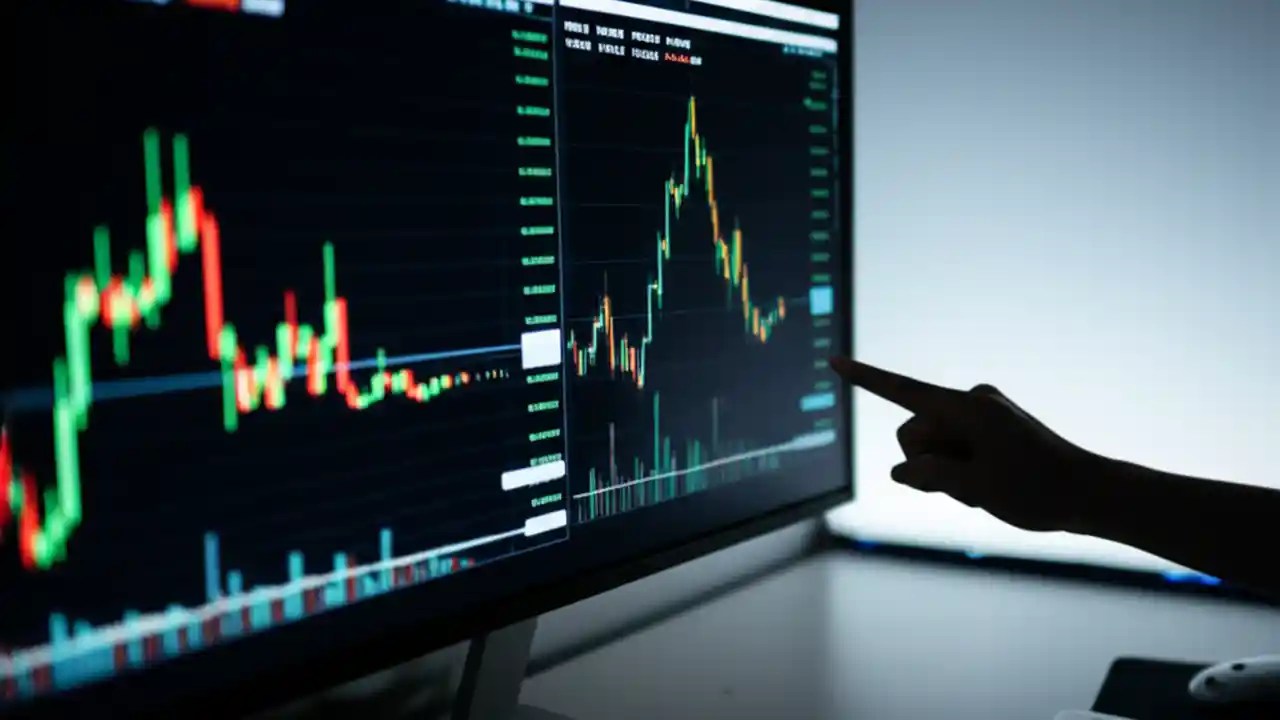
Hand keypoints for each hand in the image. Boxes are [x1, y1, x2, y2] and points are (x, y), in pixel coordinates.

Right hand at [829, 356, 1102, 532]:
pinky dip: (959, 470)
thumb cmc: (1038, 491)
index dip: (865, 378)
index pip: (902, 391)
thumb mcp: (975, 489)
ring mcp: (982, 413)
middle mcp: (972, 401)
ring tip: (984, 491)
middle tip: (969, 488)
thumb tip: (900, 470)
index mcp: (968, 407)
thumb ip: (928, 476)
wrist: (1091, 493)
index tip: (834, 361)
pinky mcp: (990, 428)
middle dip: (927, 463)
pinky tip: (988, 486)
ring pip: (933, 445)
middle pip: (915, 432)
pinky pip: (953, 447)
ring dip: (946, 473)